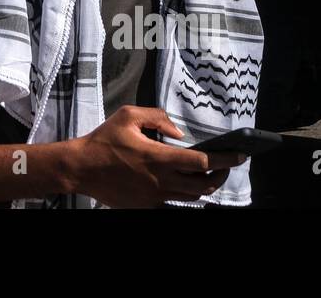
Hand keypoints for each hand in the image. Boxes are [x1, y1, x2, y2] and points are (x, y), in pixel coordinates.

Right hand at [57, 106, 243, 207]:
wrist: (80, 168)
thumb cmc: (103, 140)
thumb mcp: (127, 115)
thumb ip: (157, 117)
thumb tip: (178, 132)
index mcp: (159, 157)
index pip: (202, 161)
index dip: (225, 159)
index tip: (240, 154)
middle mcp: (161, 180)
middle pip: (205, 185)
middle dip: (221, 175)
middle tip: (226, 165)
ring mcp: (155, 196)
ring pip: (192, 197)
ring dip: (205, 186)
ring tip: (207, 173)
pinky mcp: (147, 206)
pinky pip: (173, 203)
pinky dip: (184, 194)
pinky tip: (183, 183)